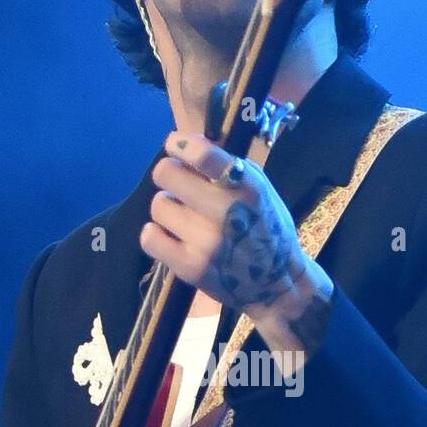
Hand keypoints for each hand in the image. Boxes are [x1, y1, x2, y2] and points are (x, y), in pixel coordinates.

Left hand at [143, 132, 334, 362]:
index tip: (177, 146)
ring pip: (158, 206)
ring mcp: (206, 242)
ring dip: (168, 208)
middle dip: (170, 174)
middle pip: (165, 174)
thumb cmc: (266, 228)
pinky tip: (172, 236)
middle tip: (181, 186)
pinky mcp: (190, 268)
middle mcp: (225, 213)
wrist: (276, 284)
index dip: (179, 144)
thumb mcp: (258, 188)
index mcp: (246, 187)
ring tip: (185, 217)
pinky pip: (150, 238)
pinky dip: (156, 235)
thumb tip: (186, 142)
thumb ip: (225, 164)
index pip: (201, 153)